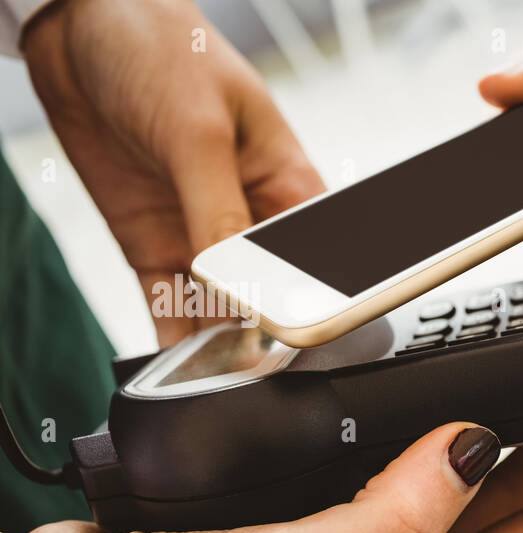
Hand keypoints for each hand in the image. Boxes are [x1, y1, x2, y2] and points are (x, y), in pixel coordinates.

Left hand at [23, 0, 324, 345]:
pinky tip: (181, 368)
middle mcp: (250, 217)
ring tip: (224, 378)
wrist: (74, 25)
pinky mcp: (156, 244)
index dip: (318, 301)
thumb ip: (218, 213)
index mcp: (287, 184)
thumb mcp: (197, 131)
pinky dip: (173, 338)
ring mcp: (201, 234)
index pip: (318, 259)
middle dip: (268, 333)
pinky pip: (169, 305)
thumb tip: (236, 282)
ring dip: (222, 344)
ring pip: (223, 309)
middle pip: (271, 294)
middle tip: (263, 368)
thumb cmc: (159, 48)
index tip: (308, 339)